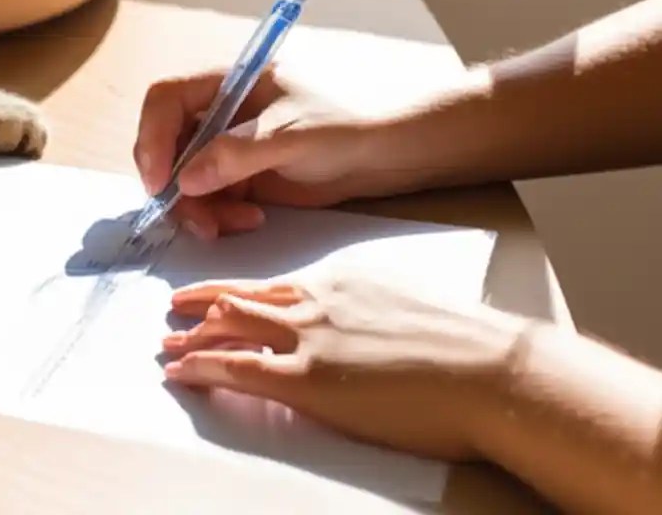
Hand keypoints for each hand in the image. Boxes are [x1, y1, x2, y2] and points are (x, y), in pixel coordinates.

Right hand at [133, 67, 398, 238]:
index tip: (160, 182)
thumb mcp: (290, 136)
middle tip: (195, 219)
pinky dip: (219, 215)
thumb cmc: (351, 122)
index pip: (166, 100)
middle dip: (175, 185)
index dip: (152, 138)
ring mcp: (234, 145)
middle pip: (169, 144)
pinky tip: (248, 221)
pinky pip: (212, 198)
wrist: (399, 149)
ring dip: (198, 207)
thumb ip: (234, 155)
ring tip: (229, 226)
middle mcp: (224, 110)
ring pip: (187, 178)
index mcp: (230, 80)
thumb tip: (183, 180)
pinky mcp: (248, 176)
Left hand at [160, 270, 525, 460]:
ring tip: (167, 344)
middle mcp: (318, 301)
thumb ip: (372, 313)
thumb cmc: (469, 347)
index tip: (219, 296)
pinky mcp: (308, 379)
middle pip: (243, 300)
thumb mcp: (409, 308)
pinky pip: (237, 368)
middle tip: (175, 311)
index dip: (241, 292)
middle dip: (203, 307)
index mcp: (344, 283)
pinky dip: (201, 367)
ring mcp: (309, 338)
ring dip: (193, 337)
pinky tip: (180, 370)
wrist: (494, 371)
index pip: (276, 284)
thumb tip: (362, 330)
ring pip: (231, 329)